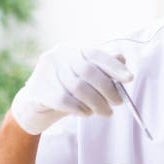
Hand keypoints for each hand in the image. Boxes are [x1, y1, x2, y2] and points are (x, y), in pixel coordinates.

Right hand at [11, 45, 132, 134]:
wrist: (34, 108)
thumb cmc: (67, 91)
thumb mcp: (85, 79)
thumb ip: (102, 69)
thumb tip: (122, 61)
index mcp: (72, 50)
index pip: (96, 54)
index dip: (114, 66)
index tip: (129, 78)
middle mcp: (57, 57)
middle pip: (89, 71)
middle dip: (108, 89)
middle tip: (118, 103)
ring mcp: (45, 72)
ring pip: (78, 88)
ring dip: (97, 103)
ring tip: (105, 112)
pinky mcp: (38, 90)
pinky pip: (65, 101)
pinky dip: (81, 109)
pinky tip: (86, 113)